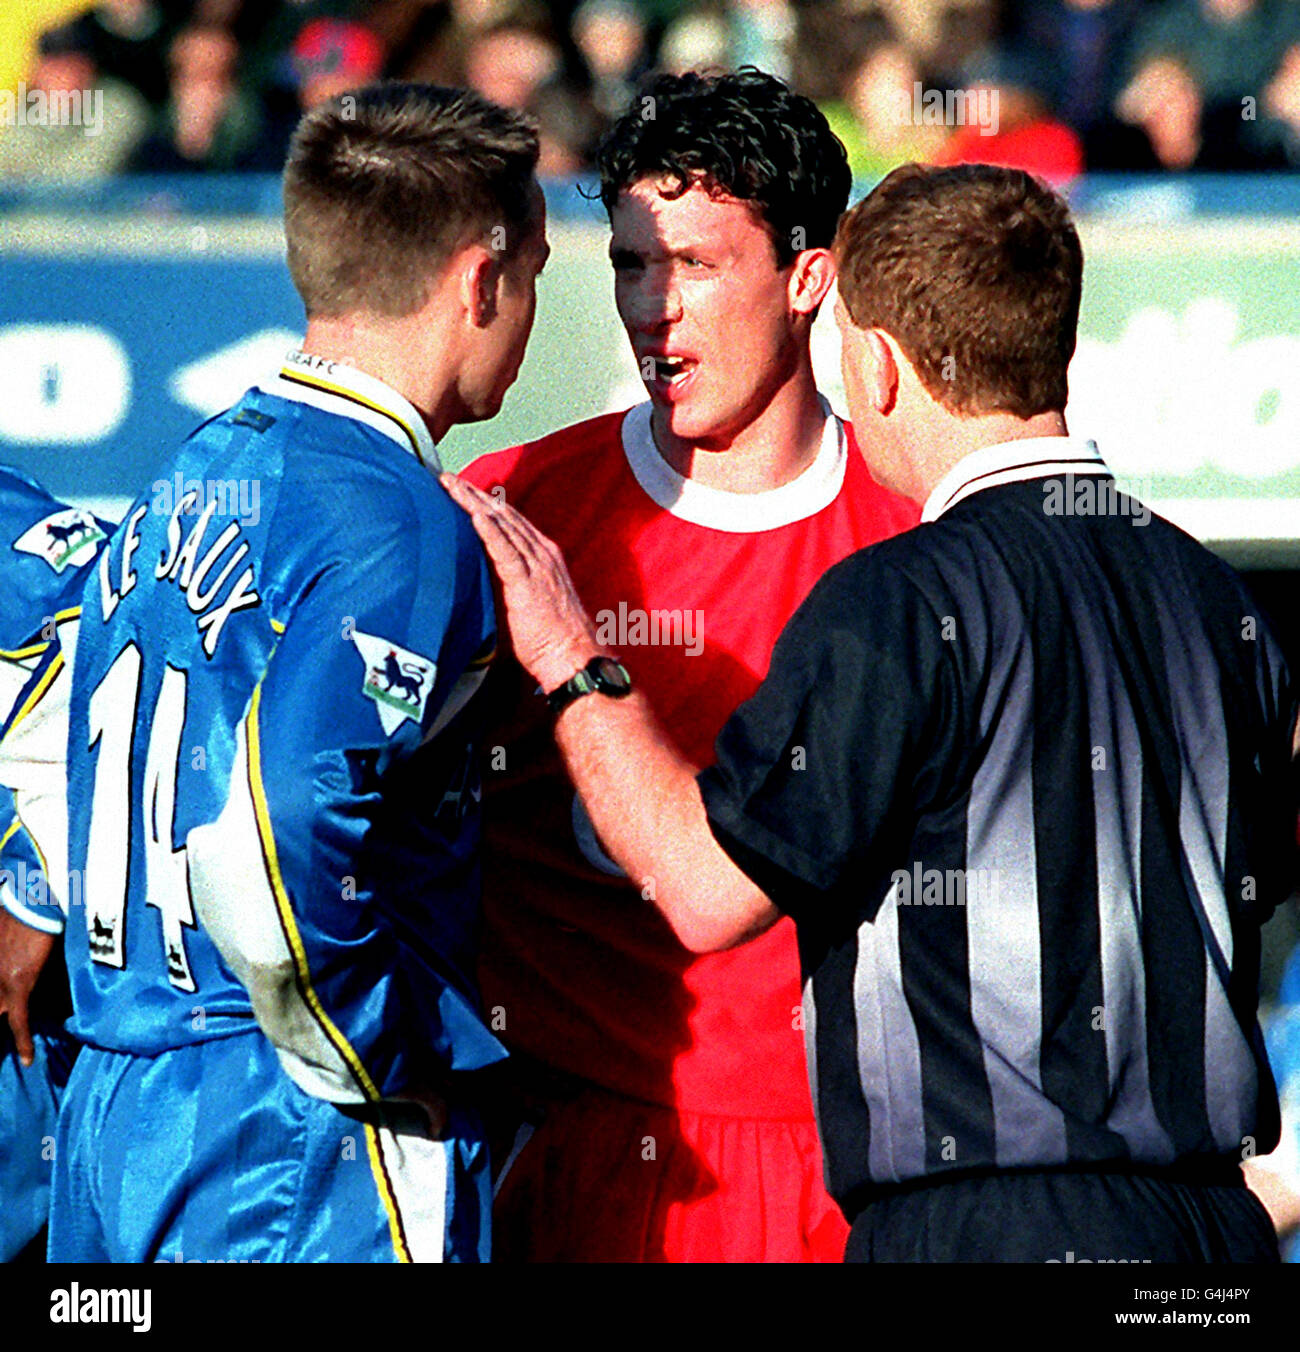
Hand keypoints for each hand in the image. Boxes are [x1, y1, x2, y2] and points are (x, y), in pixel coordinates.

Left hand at [0, 907, 55, 1065]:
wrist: (31, 897)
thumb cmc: (23, 905)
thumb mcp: (4, 927)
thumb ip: (10, 945)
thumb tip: (24, 951)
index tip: (2, 1014)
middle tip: (6, 1017)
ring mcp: (0, 980)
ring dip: (4, 1021)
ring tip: (13, 1050)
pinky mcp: (18, 986)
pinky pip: (20, 1021)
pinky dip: (23, 1041)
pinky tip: (27, 1059)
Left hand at [441, 474, 606, 692]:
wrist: (574, 658)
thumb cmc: (554, 641)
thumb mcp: (533, 604)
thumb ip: (512, 587)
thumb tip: (485, 585)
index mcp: (545, 558)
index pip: (512, 522)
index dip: (487, 504)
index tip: (464, 490)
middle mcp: (542, 554)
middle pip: (504, 515)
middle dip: (474, 494)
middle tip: (449, 478)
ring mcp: (536, 566)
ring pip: (501, 525)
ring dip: (474, 503)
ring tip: (451, 485)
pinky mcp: (527, 583)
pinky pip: (505, 550)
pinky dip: (489, 530)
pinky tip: (473, 514)